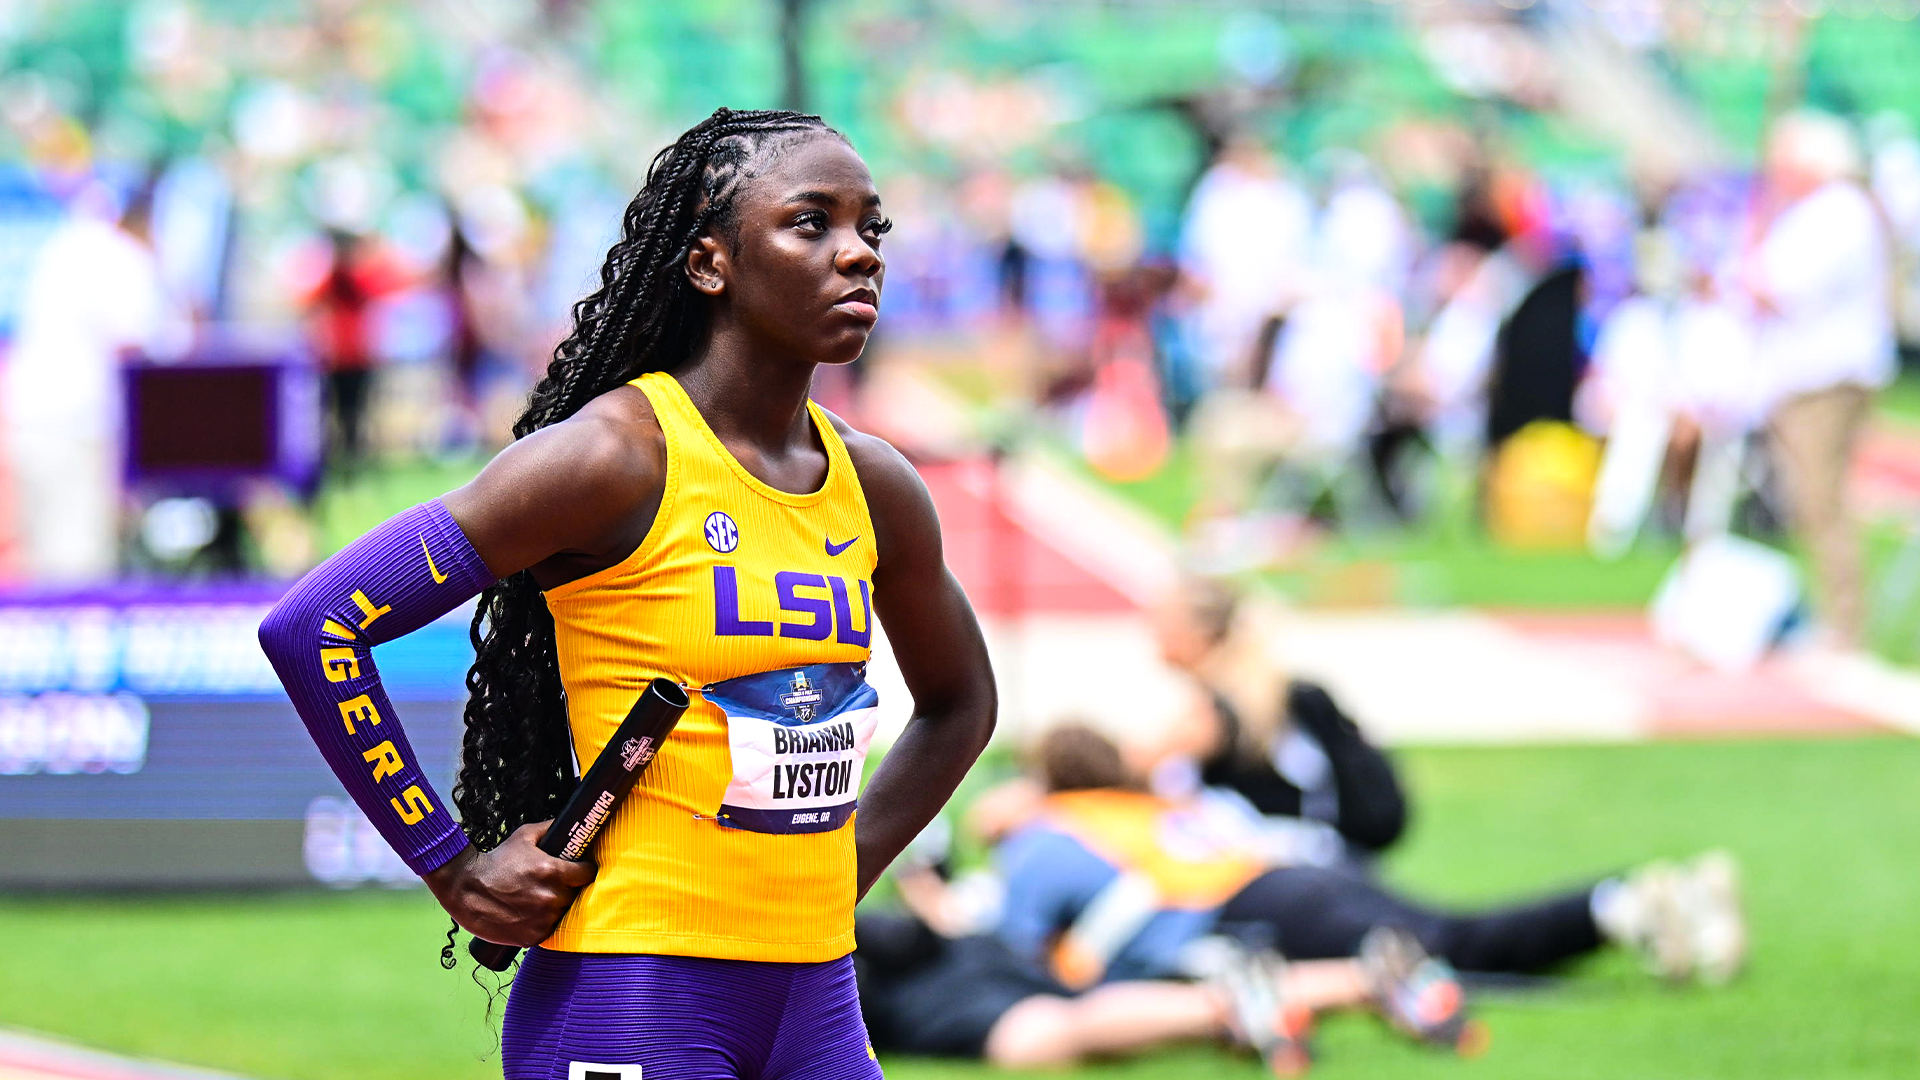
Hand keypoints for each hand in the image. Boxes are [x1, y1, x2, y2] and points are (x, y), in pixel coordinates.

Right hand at [421, 821, 596, 946]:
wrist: (465, 887)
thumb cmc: (496, 861)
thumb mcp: (524, 837)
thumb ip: (550, 829)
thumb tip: (570, 823)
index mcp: (553, 871)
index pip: (588, 873)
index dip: (583, 870)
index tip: (577, 870)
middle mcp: (550, 897)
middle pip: (575, 895)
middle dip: (566, 889)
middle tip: (550, 885)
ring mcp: (542, 920)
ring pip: (562, 914)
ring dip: (554, 908)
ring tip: (536, 899)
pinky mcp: (531, 937)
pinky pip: (548, 930)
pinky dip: (541, 924)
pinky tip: (529, 914)